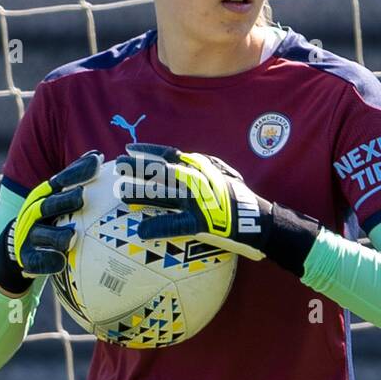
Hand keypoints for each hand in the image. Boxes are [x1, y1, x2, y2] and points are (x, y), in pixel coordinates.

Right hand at [0, 150, 101, 293]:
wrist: (16, 249)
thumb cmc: (49, 221)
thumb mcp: (56, 199)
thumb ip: (74, 181)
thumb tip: (97, 155)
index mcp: (44, 197)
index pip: (60, 181)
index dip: (76, 171)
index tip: (97, 161)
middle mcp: (35, 213)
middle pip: (49, 205)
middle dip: (65, 200)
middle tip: (82, 196)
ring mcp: (30, 235)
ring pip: (42, 234)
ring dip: (57, 235)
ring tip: (72, 236)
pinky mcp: (28, 258)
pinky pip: (38, 261)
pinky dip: (48, 262)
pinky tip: (60, 262)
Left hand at [113, 143, 322, 273]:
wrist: (263, 221)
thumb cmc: (240, 201)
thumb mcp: (222, 177)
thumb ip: (201, 171)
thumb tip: (179, 169)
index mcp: (203, 167)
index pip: (171, 154)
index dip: (149, 151)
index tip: (129, 148)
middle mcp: (200, 179)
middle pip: (163, 170)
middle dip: (139, 166)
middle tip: (117, 165)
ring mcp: (202, 200)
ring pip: (166, 193)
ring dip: (142, 192)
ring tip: (121, 193)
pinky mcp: (205, 221)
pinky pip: (176, 224)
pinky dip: (158, 226)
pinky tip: (141, 231)